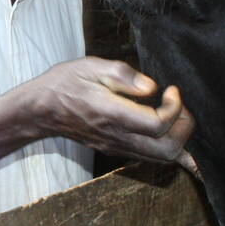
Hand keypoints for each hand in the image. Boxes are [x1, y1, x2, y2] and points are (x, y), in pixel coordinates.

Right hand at [19, 57, 195, 164]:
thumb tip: (151, 87)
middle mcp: (117, 136)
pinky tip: (174, 135)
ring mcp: (116, 146)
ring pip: (162, 158)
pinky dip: (168, 148)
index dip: (175, 108)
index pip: (157, 124)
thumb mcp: (91, 67)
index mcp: (112, 114)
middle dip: (184, 127)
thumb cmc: (65, 84)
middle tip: (178, 105)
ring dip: (178, 139)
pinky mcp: (116, 149)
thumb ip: (124, 75)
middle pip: (167, 150)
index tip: (171, 89)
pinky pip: (150, 157)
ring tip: (173, 115)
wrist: (40, 110)